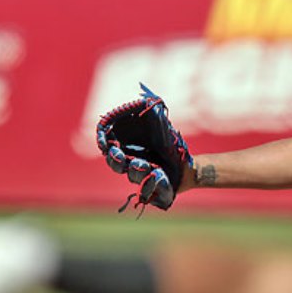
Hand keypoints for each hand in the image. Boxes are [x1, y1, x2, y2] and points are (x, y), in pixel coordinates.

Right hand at [96, 84, 191, 210]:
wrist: (187, 163)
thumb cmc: (169, 140)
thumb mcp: (160, 121)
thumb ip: (149, 109)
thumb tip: (144, 101)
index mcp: (125, 146)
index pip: (108, 145)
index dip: (104, 143)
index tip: (105, 141)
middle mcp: (129, 162)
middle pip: (115, 164)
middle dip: (115, 160)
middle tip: (119, 155)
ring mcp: (140, 177)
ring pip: (132, 176)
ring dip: (136, 170)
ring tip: (143, 164)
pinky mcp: (153, 189)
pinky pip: (150, 191)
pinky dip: (152, 185)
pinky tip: (158, 176)